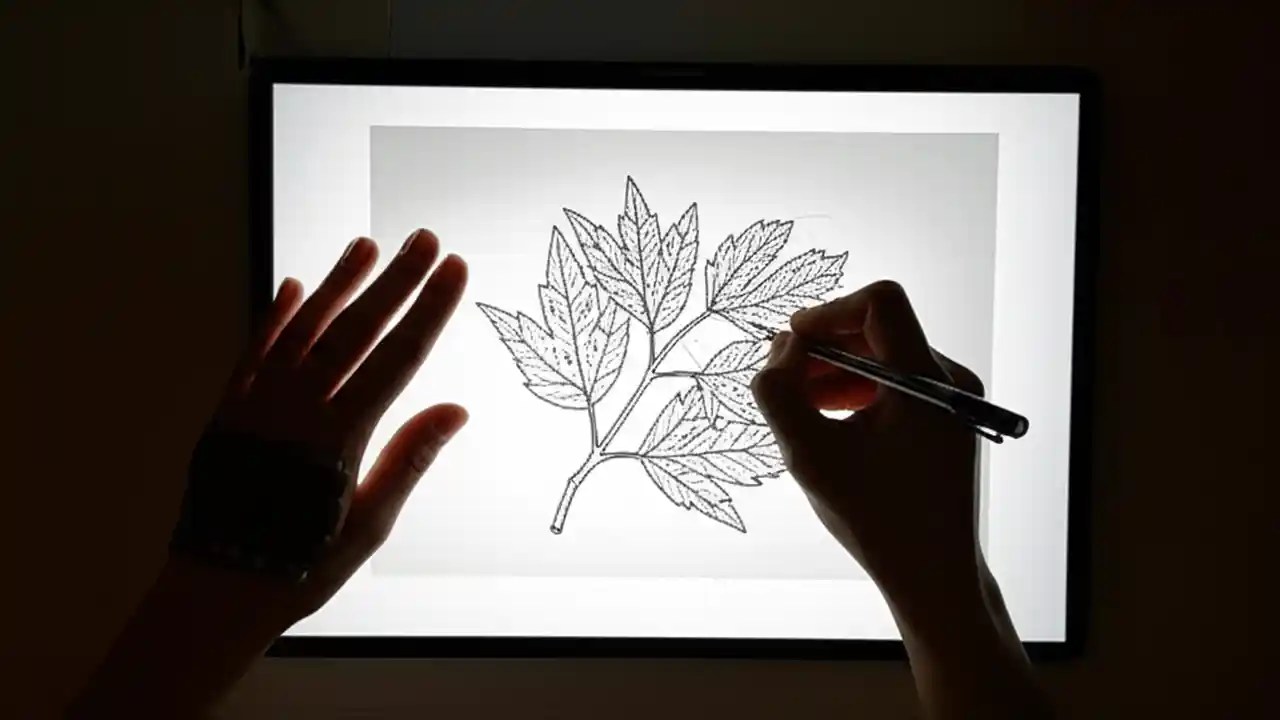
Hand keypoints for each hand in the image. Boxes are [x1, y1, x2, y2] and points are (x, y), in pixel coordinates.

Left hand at [203, 228, 468, 617]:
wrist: (216, 591)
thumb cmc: (303, 564)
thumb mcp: (369, 524)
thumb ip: (408, 458)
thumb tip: (456, 409)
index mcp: (340, 436)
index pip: (397, 358)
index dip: (429, 310)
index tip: (454, 270)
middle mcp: (297, 407)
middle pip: (355, 330)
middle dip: (395, 282)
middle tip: (425, 240)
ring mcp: (257, 404)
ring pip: (303, 330)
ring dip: (337, 285)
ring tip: (367, 246)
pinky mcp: (228, 411)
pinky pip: (253, 352)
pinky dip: (274, 318)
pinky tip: (293, 288)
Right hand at [750, 280, 984, 611]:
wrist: (934, 574)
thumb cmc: (876, 521)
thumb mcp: (810, 457)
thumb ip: (780, 394)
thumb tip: (781, 347)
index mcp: (926, 381)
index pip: (880, 303)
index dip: (828, 312)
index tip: (792, 343)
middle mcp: (948, 379)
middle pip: (878, 329)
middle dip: (823, 347)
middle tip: (783, 380)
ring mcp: (950, 398)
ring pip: (883, 355)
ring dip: (835, 370)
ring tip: (798, 405)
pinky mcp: (944, 416)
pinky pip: (894, 381)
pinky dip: (856, 390)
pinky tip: (826, 418)